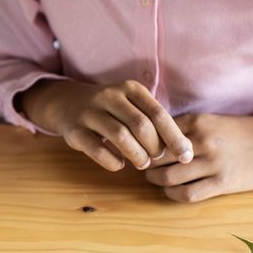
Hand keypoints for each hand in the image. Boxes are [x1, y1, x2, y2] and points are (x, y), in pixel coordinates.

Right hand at [19, 79, 194, 171]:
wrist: (66, 103)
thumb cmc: (111, 109)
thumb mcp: (133, 105)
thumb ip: (155, 123)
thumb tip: (184, 150)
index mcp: (130, 88)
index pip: (158, 113)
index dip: (175, 137)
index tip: (186, 156)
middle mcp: (109, 96)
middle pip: (141, 125)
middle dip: (154, 147)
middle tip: (156, 158)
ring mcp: (89, 112)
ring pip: (120, 136)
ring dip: (137, 155)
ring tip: (141, 163)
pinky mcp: (74, 130)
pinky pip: (97, 150)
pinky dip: (113, 162)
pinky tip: (119, 164)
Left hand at [143, 113, 252, 201]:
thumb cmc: (237, 132)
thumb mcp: (209, 120)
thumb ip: (183, 127)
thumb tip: (151, 138)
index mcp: (196, 121)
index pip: (155, 133)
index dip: (142, 142)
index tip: (138, 147)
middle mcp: (201, 141)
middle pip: (158, 156)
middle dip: (145, 162)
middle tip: (142, 165)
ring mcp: (212, 163)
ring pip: (168, 177)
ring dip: (155, 180)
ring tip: (154, 178)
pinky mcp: (222, 183)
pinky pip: (188, 194)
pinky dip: (173, 194)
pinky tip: (171, 190)